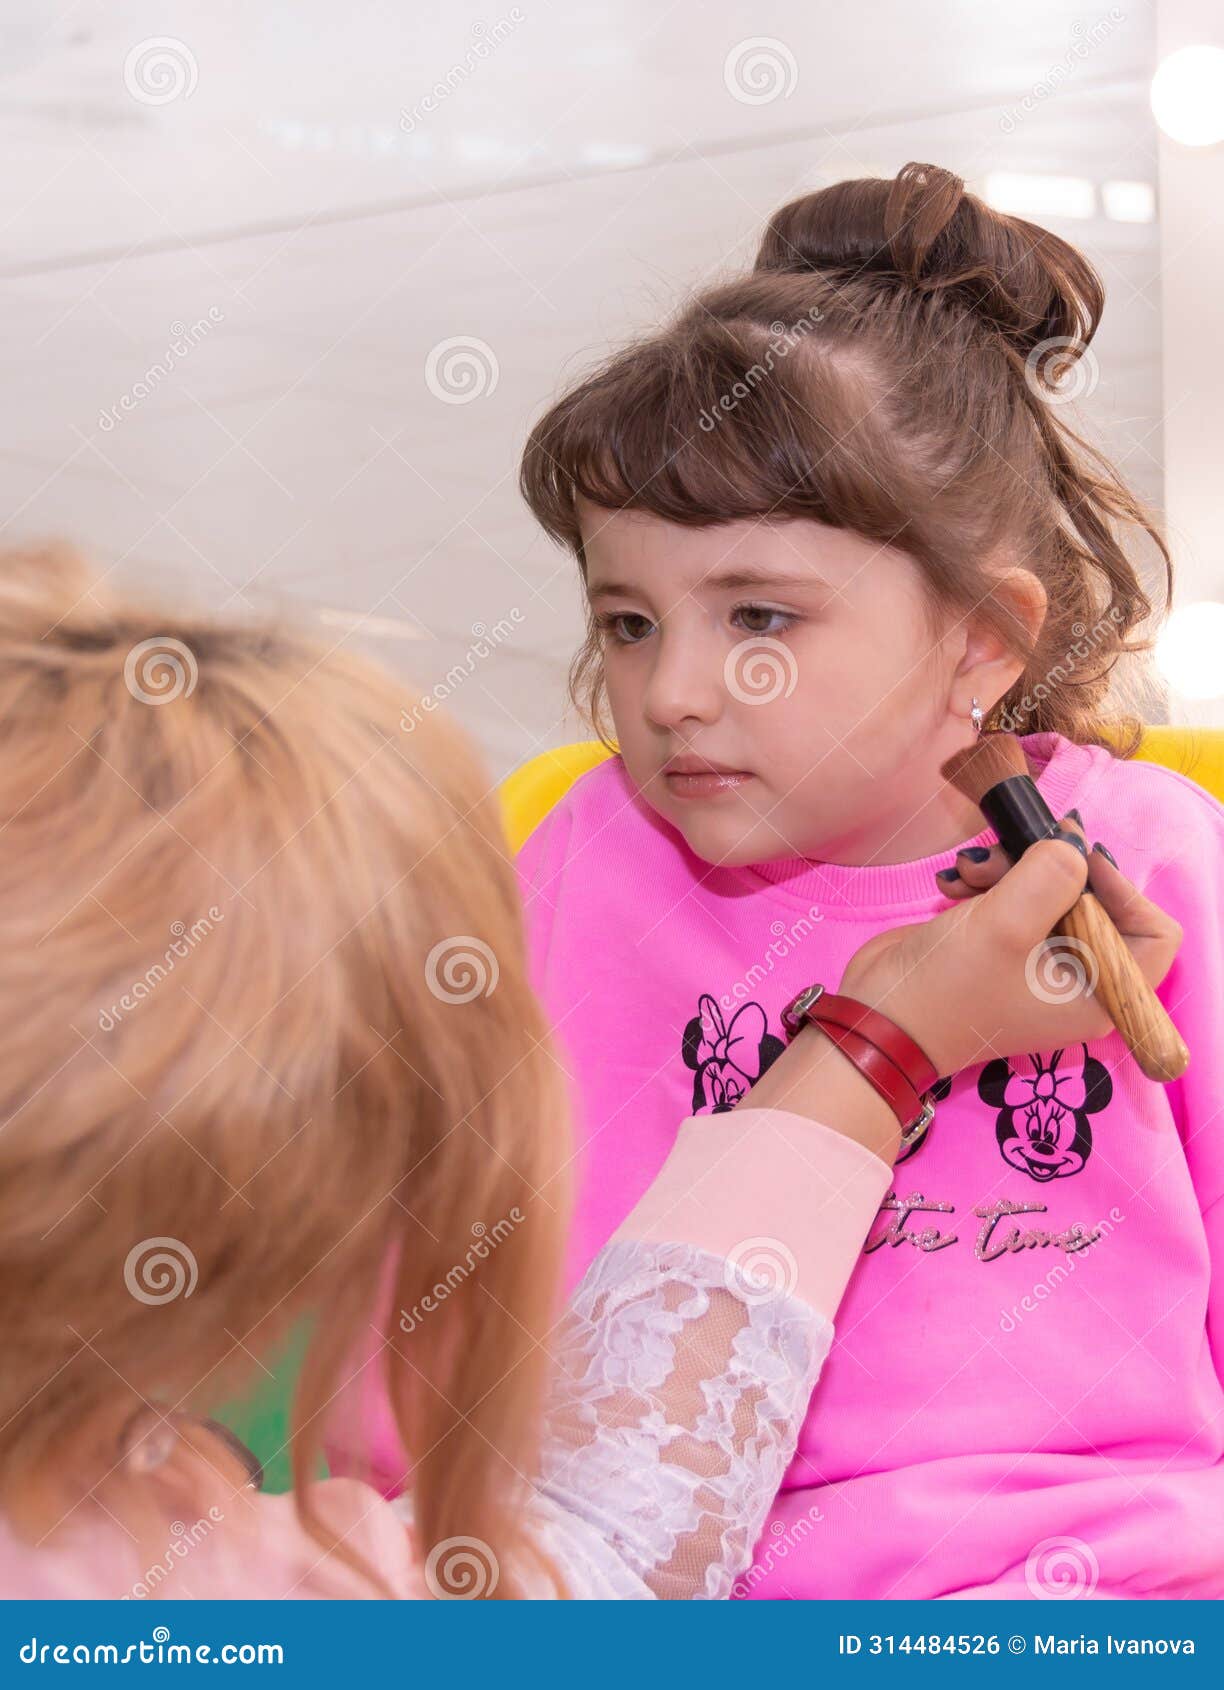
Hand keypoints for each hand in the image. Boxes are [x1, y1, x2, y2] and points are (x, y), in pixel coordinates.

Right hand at [839, 816, 1182, 1076]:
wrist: (878, 1017)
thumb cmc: (949, 987)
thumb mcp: (1006, 924)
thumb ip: (1052, 873)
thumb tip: (1072, 841)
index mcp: (1100, 994)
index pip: (1155, 935)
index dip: (1125, 891)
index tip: (1077, 863)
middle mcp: (1078, 980)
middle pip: (1097, 901)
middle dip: (1052, 870)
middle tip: (1010, 857)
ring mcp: (1038, 962)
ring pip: (1051, 891)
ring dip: (1011, 868)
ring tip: (971, 870)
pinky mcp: (1003, 946)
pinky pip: (1016, 898)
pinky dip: (990, 881)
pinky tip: (956, 882)